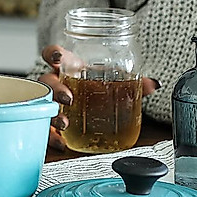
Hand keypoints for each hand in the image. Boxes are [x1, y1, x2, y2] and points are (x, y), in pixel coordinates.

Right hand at [39, 43, 160, 151]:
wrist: (85, 107)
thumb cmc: (92, 87)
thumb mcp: (110, 81)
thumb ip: (130, 83)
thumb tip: (153, 84)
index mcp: (69, 67)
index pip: (53, 54)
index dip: (52, 53)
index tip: (57, 57)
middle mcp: (56, 83)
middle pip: (47, 81)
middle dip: (56, 89)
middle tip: (69, 98)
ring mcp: (51, 103)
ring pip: (42, 106)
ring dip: (52, 114)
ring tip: (65, 124)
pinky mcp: (50, 123)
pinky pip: (45, 130)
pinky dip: (51, 138)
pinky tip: (61, 143)